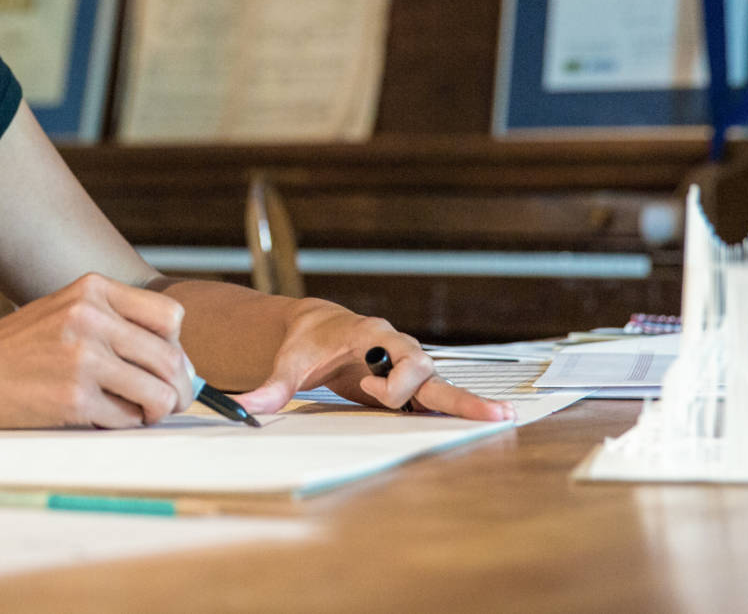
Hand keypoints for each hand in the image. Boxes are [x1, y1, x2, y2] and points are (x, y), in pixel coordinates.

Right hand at [0, 273, 196, 428]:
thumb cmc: (19, 348)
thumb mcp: (66, 311)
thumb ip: (115, 324)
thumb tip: (179, 365)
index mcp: (92, 289)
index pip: (170, 315)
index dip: (176, 346)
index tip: (165, 364)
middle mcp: (91, 318)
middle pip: (171, 359)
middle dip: (179, 389)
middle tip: (169, 403)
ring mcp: (83, 358)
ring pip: (158, 393)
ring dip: (156, 411)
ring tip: (138, 413)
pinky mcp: (74, 398)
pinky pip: (127, 420)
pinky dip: (123, 425)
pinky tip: (102, 418)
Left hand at [230, 301, 514, 422]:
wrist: (319, 326)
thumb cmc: (308, 343)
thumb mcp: (289, 362)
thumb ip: (272, 386)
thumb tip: (246, 409)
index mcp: (370, 336)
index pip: (394, 354)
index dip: (391, 377)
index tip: (371, 390)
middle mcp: (396, 348)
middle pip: (429, 370)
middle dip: (457, 394)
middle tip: (493, 414)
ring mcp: (406, 364)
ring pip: (439, 384)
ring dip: (464, 403)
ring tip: (502, 418)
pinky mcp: (408, 382)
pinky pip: (435, 396)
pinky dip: (456, 408)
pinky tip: (486, 421)